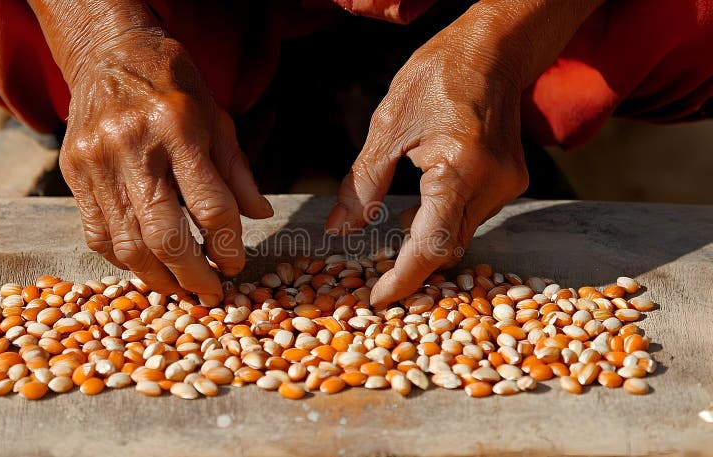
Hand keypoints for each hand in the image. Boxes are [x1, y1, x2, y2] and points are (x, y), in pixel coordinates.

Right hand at [59, 32, 272, 300]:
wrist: (110, 54)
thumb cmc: (174, 87)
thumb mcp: (217, 117)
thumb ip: (238, 171)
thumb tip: (261, 216)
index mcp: (180, 130)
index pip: (210, 208)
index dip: (228, 247)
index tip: (235, 266)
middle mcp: (135, 148)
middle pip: (166, 236)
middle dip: (193, 276)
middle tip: (210, 294)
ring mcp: (97, 162)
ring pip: (127, 244)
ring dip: (157, 278)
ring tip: (179, 289)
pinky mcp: (73, 172)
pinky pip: (97, 233)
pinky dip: (123, 260)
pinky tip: (145, 266)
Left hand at [326, 21, 528, 306]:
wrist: (490, 52)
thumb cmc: (434, 78)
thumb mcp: (387, 126)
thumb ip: (362, 184)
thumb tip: (340, 230)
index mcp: (459, 168)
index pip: (430, 244)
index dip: (403, 279)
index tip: (377, 300)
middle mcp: (493, 183)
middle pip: (448, 247)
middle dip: (412, 265)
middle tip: (376, 274)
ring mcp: (508, 184)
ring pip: (461, 235)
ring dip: (427, 240)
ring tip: (396, 226)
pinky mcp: (513, 181)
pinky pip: (473, 218)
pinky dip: (444, 221)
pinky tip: (422, 206)